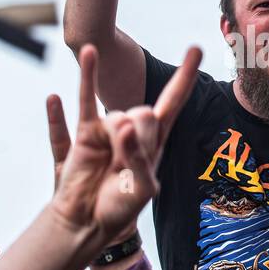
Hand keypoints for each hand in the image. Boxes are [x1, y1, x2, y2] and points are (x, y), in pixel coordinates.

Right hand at [51, 43, 199, 242]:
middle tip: (128, 162)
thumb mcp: (142, 188)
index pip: (173, 102)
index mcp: (155, 140)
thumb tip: (124, 124)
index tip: (196, 48)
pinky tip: (72, 76)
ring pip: (118, 116)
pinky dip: (81, 87)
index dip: (184, 76)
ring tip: (111, 163)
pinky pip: (82, 106)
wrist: (88, 221)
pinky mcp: (84, 135)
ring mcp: (107, 130)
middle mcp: (133, 129)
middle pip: (145, 113)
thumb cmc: (120, 207)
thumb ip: (139, 157)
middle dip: (140, 138)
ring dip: (117, 139)